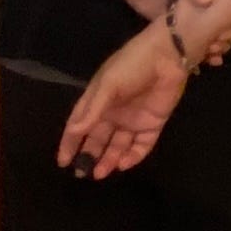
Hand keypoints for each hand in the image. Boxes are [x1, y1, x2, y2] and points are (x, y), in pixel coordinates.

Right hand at [59, 21, 193, 179]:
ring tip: (100, 174)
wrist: (167, 57)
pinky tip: (123, 164)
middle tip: (82, 173)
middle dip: (89, 156)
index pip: (79, 125)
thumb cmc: (132, 66)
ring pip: (118, 146)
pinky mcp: (152, 125)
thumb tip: (73, 132)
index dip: (70, 142)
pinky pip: (140, 145)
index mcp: (98, 100)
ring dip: (109, 160)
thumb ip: (92, 110)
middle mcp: (113, 113)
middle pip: (98, 139)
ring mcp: (133, 120)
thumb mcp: (108, 85)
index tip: (63, 162)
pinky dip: (132, 156)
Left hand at [171, 0, 230, 69]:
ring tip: (212, 58)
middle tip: (217, 48)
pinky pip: (188, 42)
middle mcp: (202, 1)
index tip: (228, 33)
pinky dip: (196, 52)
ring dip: (213, 47)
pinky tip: (201, 64)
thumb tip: (209, 1)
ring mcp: (188, 15)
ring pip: (207, 35)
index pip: (228, 6)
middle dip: (224, 37)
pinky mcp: (173, 26)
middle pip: (222, 23)